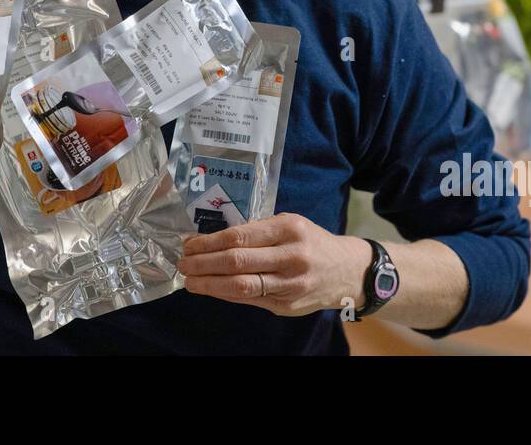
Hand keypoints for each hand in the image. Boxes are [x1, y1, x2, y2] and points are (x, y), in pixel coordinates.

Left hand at [177, 213, 372, 316]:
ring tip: (190, 280)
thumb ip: (258, 231)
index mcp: (289, 229)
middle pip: (236, 262)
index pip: (239, 237)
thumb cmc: (311, 242)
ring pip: (241, 286)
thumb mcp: (290, 224)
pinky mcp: (287, 306)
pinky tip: (212, 289)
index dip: (209, 242)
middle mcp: (291, 256)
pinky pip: (250, 299)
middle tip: (183, 263)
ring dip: (209, 284)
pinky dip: (227, 294)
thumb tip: (214, 240)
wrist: (348, 271)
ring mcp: (290, 285)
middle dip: (203, 263)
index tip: (189, 244)